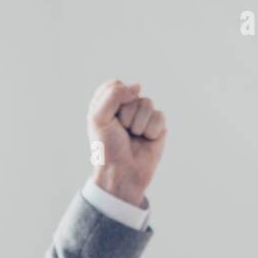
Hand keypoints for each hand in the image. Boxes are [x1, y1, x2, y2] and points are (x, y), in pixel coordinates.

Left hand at [86, 79, 166, 206]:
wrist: (122, 173)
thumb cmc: (107, 147)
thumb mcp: (98, 118)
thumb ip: (113, 95)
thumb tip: (138, 86)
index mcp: (108, 103)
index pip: (115, 85)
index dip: (114, 99)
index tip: (109, 118)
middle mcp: (126, 107)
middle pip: (133, 93)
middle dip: (126, 114)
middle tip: (121, 131)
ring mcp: (142, 116)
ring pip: (147, 103)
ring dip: (138, 124)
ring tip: (133, 137)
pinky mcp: (157, 126)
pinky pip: (159, 116)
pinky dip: (150, 131)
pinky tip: (145, 140)